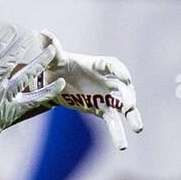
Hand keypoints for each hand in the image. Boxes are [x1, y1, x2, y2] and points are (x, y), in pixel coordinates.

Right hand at [0, 26, 64, 166]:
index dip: (2, 40)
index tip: (12, 28)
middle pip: (9, 63)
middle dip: (21, 46)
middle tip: (32, 33)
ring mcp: (3, 100)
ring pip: (24, 77)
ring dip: (39, 63)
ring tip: (50, 50)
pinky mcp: (12, 111)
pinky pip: (33, 100)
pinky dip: (47, 92)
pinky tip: (61, 83)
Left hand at [34, 31, 142, 149]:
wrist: (55, 80)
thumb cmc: (58, 65)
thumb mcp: (54, 58)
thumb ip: (52, 48)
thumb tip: (42, 32)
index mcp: (97, 65)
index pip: (112, 65)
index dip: (119, 70)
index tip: (125, 78)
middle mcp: (106, 80)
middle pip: (123, 87)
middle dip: (128, 95)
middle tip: (131, 105)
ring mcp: (105, 95)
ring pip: (122, 106)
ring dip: (131, 116)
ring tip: (138, 128)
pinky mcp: (101, 109)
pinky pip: (112, 122)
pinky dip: (117, 132)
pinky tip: (123, 146)